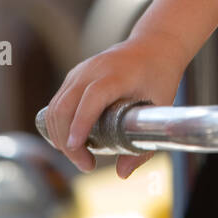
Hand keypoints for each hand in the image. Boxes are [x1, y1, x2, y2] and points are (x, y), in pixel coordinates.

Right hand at [43, 33, 186, 179]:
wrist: (155, 43)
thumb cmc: (160, 75)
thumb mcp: (162, 106)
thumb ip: (145, 142)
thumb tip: (122, 174)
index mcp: (117, 73)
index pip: (92, 98)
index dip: (82, 123)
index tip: (77, 147)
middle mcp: (93, 69)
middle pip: (65, 106)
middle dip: (67, 141)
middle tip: (86, 164)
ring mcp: (80, 71)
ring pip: (56, 107)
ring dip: (60, 136)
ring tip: (82, 156)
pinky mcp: (74, 76)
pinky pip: (57, 102)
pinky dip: (59, 125)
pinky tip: (73, 141)